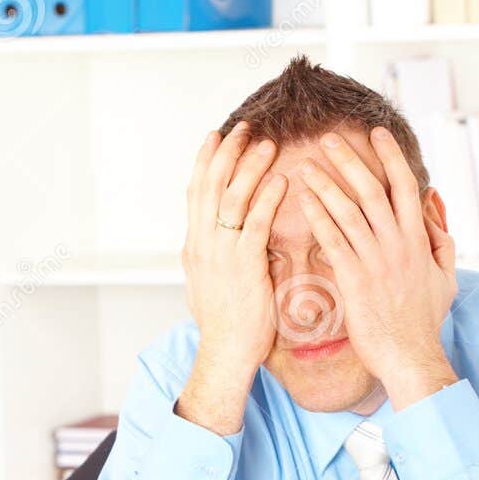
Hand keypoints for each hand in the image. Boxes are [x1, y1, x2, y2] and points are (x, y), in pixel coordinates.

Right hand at [176, 123, 287, 434]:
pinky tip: (283, 180)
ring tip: (266, 143)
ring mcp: (221, 255)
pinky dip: (268, 198)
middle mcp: (203, 245)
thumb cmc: (227, 324)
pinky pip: (255, 224)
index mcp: (195, 246)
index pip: (196, 192)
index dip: (206, 161)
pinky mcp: (243, 266)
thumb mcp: (211, 282)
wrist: (226, 353)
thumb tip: (221, 238)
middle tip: (242, 127)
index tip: (217, 136)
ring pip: (231, 198)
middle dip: (226, 153)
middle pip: (209, 186)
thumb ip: (216, 255)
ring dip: (249, 167)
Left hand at [296, 127, 457, 409]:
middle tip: (328, 138)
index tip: (376, 133)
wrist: (410, 356)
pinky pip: (333, 241)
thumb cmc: (424, 320)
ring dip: (326, 184)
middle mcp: (397, 244)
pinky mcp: (354, 280)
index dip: (390, 156)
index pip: (405, 185)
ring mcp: (375, 260)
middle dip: (349, 160)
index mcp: (418, 239)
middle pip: (372, 190)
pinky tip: (303, 201)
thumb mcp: (445, 276)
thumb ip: (440, 238)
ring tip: (306, 164)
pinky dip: (318, 217)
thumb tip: (434, 203)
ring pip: (348, 211)